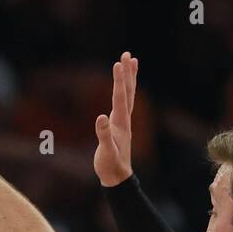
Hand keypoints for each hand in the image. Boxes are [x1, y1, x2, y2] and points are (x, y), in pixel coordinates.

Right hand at [94, 52, 137, 186]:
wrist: (117, 177)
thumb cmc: (110, 165)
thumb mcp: (106, 151)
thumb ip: (103, 135)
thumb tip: (100, 118)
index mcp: (120, 123)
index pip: (120, 97)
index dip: (119, 80)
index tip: (118, 63)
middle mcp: (124, 119)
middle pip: (128, 92)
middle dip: (127, 73)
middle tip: (127, 54)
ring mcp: (123, 122)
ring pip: (128, 95)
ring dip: (129, 78)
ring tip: (132, 61)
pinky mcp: (120, 126)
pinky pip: (124, 103)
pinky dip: (124, 91)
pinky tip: (122, 87)